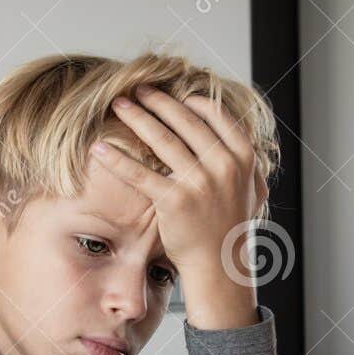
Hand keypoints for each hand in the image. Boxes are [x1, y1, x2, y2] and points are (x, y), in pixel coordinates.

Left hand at [90, 85, 267, 327]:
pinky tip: (100, 148)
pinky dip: (117, 158)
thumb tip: (241, 139)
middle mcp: (223, 165)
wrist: (219, 264)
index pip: (215, 115)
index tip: (173, 94)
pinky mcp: (174, 201)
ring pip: (161, 139)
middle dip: (157, 101)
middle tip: (137, 89)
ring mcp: (199, 183)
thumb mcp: (253, 190)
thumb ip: (248, 163)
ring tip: (118, 105)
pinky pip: (140, 173)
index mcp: (243, 157)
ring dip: (136, 117)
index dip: (191, 101)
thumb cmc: (230, 227)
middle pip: (184, 121)